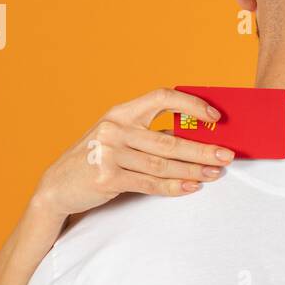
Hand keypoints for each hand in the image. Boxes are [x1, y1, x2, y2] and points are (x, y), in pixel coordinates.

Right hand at [32, 87, 234, 218]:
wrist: (58, 186)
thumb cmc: (97, 159)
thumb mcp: (118, 138)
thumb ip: (149, 135)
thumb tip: (196, 139)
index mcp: (120, 112)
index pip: (161, 97)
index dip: (190, 104)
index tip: (214, 116)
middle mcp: (114, 128)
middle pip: (168, 139)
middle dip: (202, 149)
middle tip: (227, 155)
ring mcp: (108, 153)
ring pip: (162, 164)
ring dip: (193, 170)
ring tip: (215, 174)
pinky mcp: (107, 178)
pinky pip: (149, 183)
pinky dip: (173, 187)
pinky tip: (191, 187)